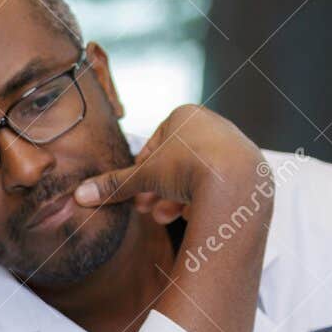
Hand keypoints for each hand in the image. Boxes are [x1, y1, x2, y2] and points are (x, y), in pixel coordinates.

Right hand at [72, 104, 269, 226]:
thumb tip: (82, 194)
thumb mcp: (144, 176)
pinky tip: (192, 215)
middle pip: (176, 161)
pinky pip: (219, 185)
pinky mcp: (249, 169)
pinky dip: (203, 200)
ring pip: (197, 175)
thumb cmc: (190, 168)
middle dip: (158, 188)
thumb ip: (114, 184)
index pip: (155, 144)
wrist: (237, 183)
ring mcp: (234, 146)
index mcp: (187, 114)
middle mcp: (213, 125)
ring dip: (176, 197)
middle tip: (146, 208)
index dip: (142, 171)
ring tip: (166, 216)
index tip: (136, 191)